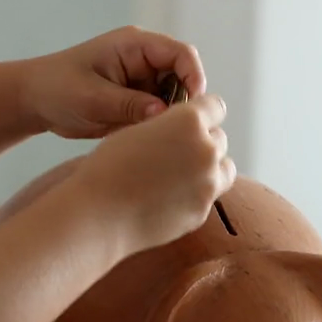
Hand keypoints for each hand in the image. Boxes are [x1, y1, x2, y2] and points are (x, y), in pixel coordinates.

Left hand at [19, 26, 207, 139]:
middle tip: (173, 132)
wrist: (34, 102)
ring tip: (154, 140)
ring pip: (174, 102)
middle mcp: (144, 61)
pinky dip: (156, 130)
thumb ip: (129, 105)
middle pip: (184, 79)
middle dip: (183, 105)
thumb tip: (164, 114)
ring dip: (169, 120)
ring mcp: (142, 83)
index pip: (181, 54)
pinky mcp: (137, 104)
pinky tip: (144, 144)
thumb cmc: (56, 88)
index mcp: (135, 45)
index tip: (191, 107)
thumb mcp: (92, 98)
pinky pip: (158, 117)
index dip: (194, 77)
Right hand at [71, 94, 235, 251]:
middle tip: (174, 153)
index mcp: (188, 122)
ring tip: (179, 176)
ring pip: (223, 168)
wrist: (99, 215)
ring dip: (208, 168)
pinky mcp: (202, 211)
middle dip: (202, 142)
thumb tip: (181, 130)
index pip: (215, 106)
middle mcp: (206, 150)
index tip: (191, 122)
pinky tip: (169, 198)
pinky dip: (195, 194)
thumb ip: (167, 126)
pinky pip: (209, 196)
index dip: (202, 113)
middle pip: (219, 138)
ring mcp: (208, 184)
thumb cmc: (107, 170)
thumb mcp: (136, 130)